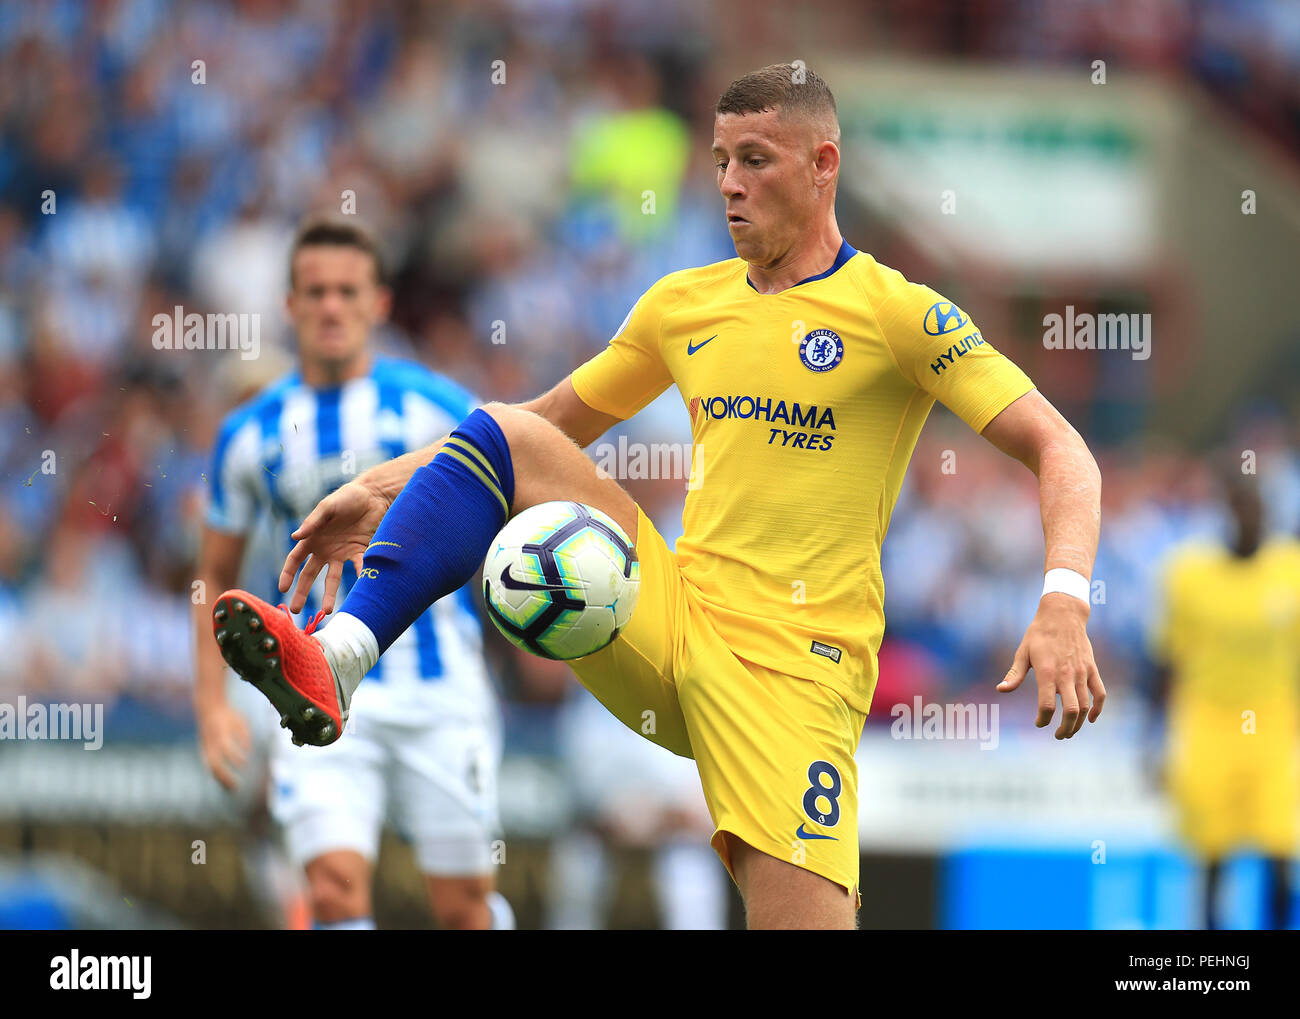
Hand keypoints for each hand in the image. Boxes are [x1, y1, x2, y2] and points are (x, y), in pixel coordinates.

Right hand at [198, 700, 251, 790]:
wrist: (208, 708)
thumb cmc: (229, 716)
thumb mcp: (241, 722)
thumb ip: (245, 737)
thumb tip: (248, 753)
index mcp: (220, 734)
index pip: (226, 749)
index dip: (235, 758)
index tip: (245, 763)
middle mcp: (211, 743)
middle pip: (215, 765)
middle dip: (225, 777)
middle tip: (236, 787)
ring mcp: (206, 747)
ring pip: (210, 768)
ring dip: (220, 779)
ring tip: (231, 788)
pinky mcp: (203, 750)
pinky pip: (209, 766)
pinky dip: (216, 775)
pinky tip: (225, 781)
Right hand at [280, 479, 390, 612]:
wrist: (373, 495)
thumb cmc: (347, 498)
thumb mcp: (327, 507)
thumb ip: (313, 522)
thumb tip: (295, 537)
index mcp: (312, 539)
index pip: (295, 560)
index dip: (288, 574)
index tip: (283, 589)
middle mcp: (325, 550)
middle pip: (310, 575)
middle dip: (302, 592)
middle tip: (297, 610)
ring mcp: (342, 554)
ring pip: (332, 578)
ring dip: (329, 594)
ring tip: (328, 610)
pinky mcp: (360, 553)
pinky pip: (359, 567)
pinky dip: (360, 576)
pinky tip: (360, 587)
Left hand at [998, 593, 1105, 738]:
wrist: (1063, 615)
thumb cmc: (1039, 634)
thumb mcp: (1023, 652)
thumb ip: (1015, 673)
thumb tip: (1001, 689)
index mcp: (1047, 672)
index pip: (1046, 704)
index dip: (1043, 718)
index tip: (1039, 723)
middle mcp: (1067, 674)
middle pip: (1071, 710)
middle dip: (1065, 728)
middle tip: (1058, 735)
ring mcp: (1082, 672)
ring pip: (1085, 705)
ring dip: (1079, 723)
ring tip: (1070, 731)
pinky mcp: (1092, 669)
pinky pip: (1100, 693)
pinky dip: (1098, 708)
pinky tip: (1091, 718)